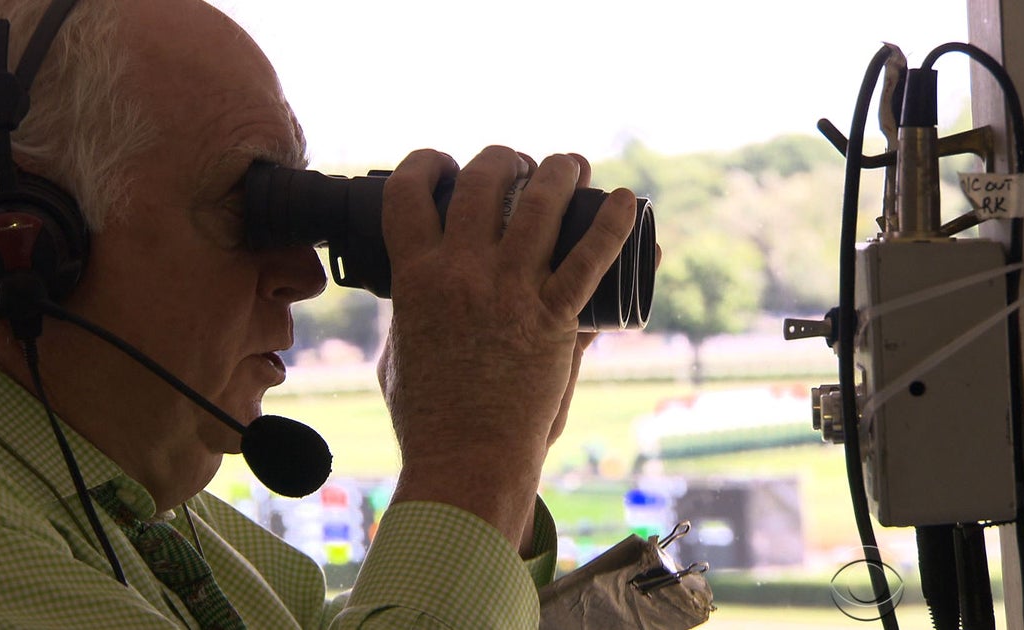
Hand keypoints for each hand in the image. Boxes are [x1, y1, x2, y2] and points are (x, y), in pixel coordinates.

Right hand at [376, 146, 635, 545]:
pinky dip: (613, 225)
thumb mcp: (399, 355)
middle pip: (482, 181)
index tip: (444, 164)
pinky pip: (591, 258)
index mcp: (414, 278)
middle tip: (518, 164)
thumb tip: (414, 295)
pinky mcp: (554, 321)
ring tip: (570, 165)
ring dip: (560, 171)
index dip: (426, 163)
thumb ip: (405, 315)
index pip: (408, 192)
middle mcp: (461, 274)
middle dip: (503, 158)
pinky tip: (624, 202)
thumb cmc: (427, 417)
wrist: (466, 462)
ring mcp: (510, 294)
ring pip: (540, 204)